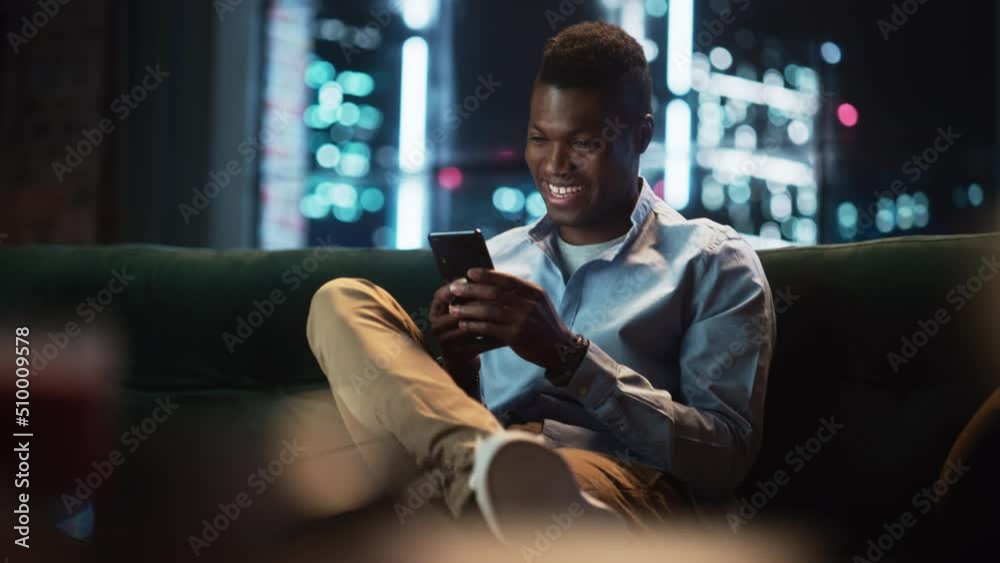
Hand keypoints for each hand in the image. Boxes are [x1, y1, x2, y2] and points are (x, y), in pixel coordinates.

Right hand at [429, 281, 502, 388]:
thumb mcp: (463, 310)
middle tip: (500, 297)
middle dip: (479, 303)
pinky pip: (478, 345)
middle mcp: (436, 326)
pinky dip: (494, 340)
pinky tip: (509, 335)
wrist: (461, 359)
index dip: (455, 287)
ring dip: (489, 321)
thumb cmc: (465, 327)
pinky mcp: (457, 356)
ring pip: (468, 328)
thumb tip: (487, 271)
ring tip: (508, 315)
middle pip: (457, 311)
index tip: (469, 278)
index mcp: (436, 311)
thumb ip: (469, 294)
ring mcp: (445, 342)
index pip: (440, 295)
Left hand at [447, 268, 576, 370]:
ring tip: (454, 309)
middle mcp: (529, 304)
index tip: (469, 272)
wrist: (560, 348)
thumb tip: (492, 281)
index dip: (486, 275)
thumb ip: (520, 293)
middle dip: (471, 290)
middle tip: (454, 288)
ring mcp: (523, 321)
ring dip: (468, 310)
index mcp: (534, 292)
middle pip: (494, 293)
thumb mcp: (538, 302)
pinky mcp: (516, 337)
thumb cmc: (544, 323)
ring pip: (489, 312)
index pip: (507, 279)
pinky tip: (464, 325)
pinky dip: (475, 326)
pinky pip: (489, 329)